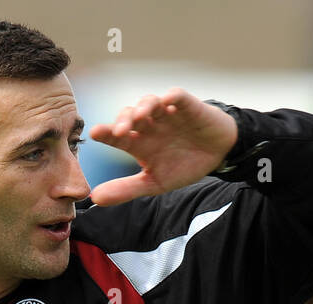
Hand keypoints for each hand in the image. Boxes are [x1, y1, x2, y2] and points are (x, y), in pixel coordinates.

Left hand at [87, 89, 238, 205]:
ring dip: (143, 107)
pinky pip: (177, 96)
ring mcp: (167, 114)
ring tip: (140, 116)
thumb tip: (95, 198)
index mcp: (139, 142)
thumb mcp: (154, 183)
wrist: (218, 155)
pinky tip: (166, 101)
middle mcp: (149, 125)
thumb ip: (126, 189)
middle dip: (123, 120)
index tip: (95, 134)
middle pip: (130, 115)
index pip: (117, 136)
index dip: (106, 134)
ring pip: (150, 102)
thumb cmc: (184, 165)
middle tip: (120, 131)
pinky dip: (172, 97)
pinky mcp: (187, 106)